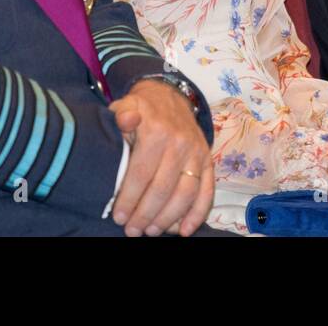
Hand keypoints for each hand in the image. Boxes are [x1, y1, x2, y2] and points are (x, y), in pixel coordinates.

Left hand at [108, 79, 213, 236]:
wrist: (170, 96)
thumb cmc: (143, 107)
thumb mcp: (127, 104)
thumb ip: (122, 114)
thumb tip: (124, 120)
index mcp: (157, 131)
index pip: (141, 173)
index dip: (129, 198)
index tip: (119, 216)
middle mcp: (180, 144)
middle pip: (162, 188)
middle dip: (145, 214)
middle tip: (132, 230)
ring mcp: (197, 154)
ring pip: (185, 194)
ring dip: (168, 218)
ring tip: (151, 231)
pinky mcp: (208, 161)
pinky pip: (207, 191)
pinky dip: (198, 214)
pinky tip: (185, 231)